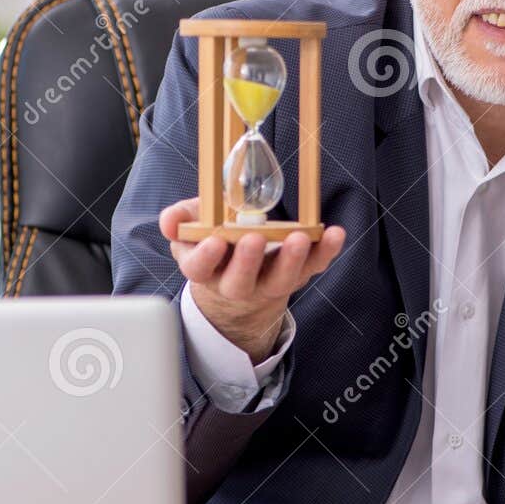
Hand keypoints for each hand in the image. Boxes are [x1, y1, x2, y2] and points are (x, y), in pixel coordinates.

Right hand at [158, 198, 345, 362]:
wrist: (239, 268)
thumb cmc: (213, 238)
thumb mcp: (192, 226)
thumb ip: (180, 219)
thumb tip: (170, 221)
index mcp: (205, 269)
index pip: (199, 269)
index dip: (206, 257)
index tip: (215, 240)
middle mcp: (235, 283)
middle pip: (240, 282)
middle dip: (248, 262)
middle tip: (255, 239)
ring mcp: (268, 282)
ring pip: (279, 280)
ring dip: (290, 260)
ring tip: (298, 238)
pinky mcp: (296, 275)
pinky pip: (312, 266)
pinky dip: (325, 252)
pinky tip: (334, 233)